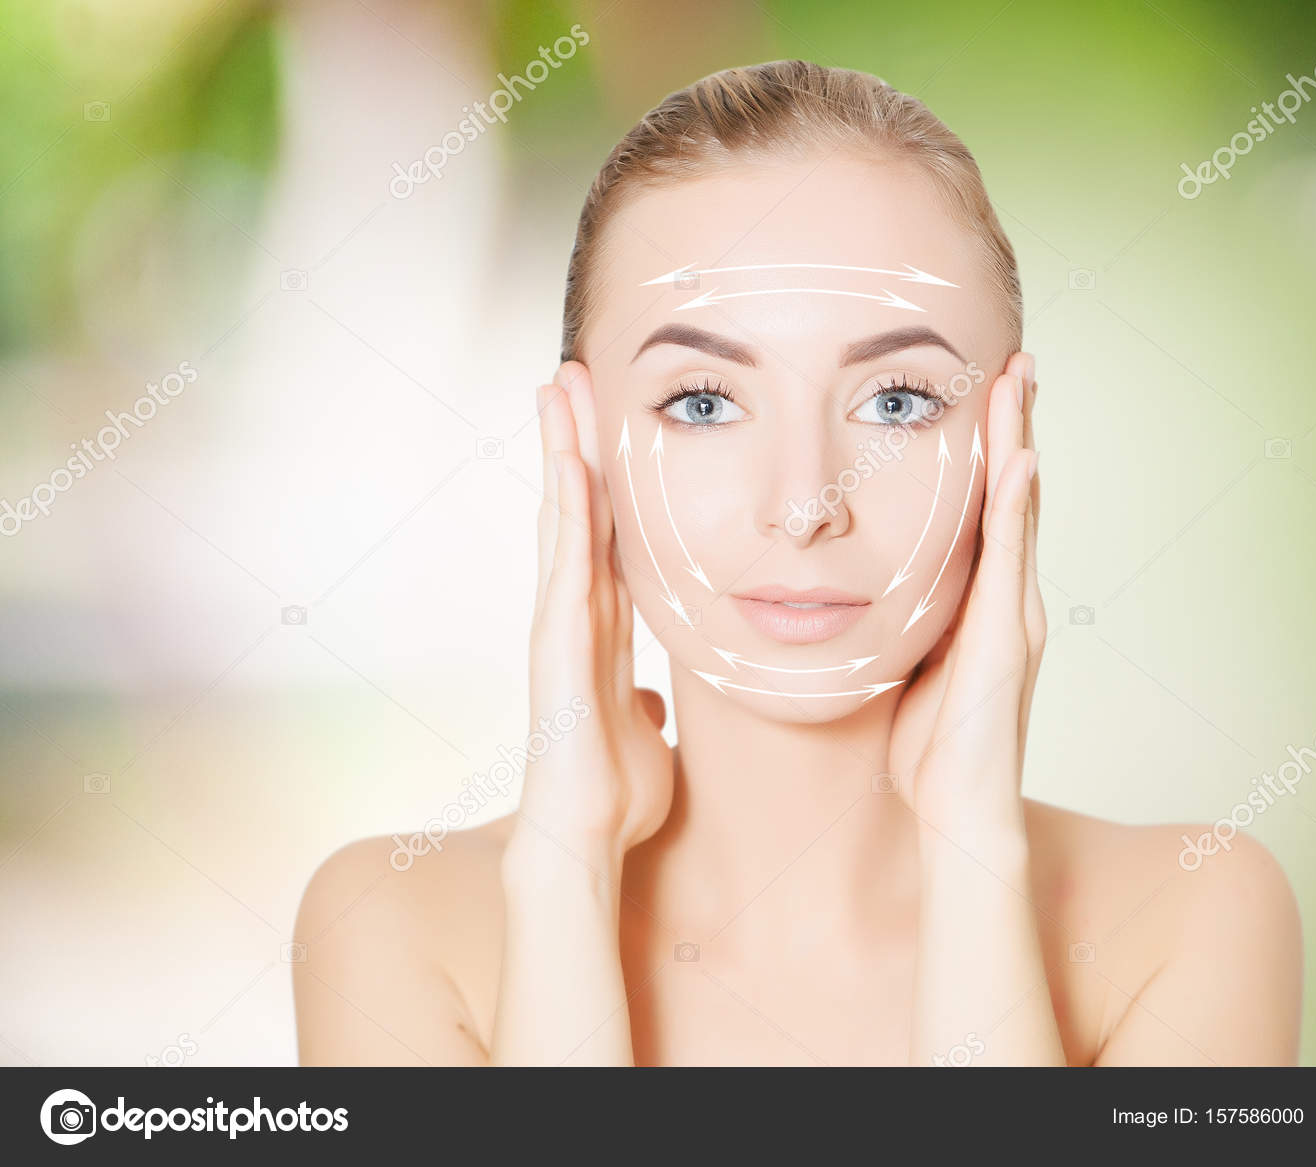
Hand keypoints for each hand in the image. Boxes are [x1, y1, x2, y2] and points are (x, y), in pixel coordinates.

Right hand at [508, 361, 674, 872]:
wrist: (586, 838)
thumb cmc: (615, 791)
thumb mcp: (646, 734)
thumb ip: (645, 705)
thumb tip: (655, 701)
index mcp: (603, 625)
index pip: (605, 532)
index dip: (604, 476)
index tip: (603, 420)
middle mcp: (576, 613)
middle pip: (577, 508)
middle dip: (573, 440)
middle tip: (571, 372)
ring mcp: (560, 624)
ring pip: (562, 520)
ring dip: (561, 453)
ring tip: (557, 387)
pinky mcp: (556, 644)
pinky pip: (566, 565)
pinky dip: (570, 514)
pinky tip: (572, 465)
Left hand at [886, 352, 1044, 838]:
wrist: (958, 817)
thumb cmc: (932, 752)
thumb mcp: (913, 667)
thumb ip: (910, 624)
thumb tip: (871, 591)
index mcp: (985, 604)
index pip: (990, 509)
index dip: (990, 449)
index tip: (984, 389)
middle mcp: (1011, 600)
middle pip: (1015, 494)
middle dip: (1014, 425)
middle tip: (1016, 359)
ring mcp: (1016, 617)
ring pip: (1021, 511)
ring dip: (1020, 443)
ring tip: (1020, 380)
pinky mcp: (1008, 642)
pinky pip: (1012, 562)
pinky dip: (1017, 509)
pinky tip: (1019, 461)